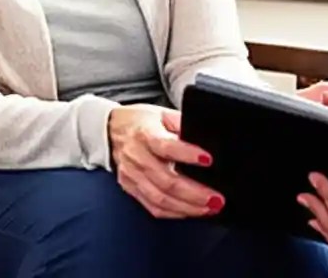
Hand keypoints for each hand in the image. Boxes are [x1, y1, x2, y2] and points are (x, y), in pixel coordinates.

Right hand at [107, 104, 223, 218]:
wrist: (110, 130)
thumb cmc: (141, 121)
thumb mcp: (163, 114)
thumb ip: (183, 124)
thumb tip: (207, 136)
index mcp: (146, 134)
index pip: (166, 146)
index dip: (187, 154)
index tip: (208, 160)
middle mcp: (137, 157)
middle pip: (166, 180)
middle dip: (194, 193)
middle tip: (217, 198)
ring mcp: (132, 176)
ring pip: (160, 198)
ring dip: (187, 207)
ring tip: (209, 208)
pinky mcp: (131, 188)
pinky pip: (153, 207)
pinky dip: (174, 213)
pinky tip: (191, 212)